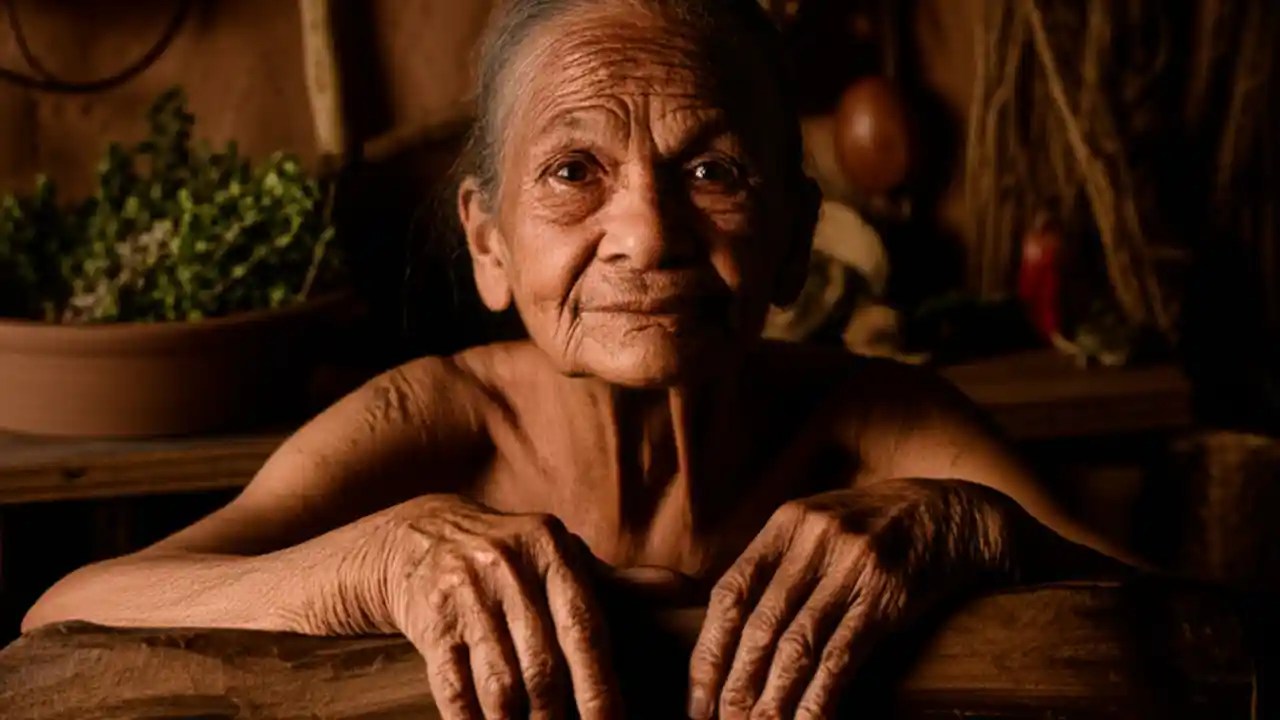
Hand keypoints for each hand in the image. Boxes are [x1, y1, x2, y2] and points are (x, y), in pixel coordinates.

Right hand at [376, 495, 619, 719]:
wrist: (422, 534)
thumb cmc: (512, 555)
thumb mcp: (563, 554)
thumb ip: (622, 582)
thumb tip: (687, 591)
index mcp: (551, 552)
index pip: (584, 630)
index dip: (600, 687)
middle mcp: (509, 570)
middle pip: (543, 668)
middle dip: (559, 719)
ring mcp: (466, 597)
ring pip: (501, 686)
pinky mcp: (432, 623)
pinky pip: (455, 689)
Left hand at [687, 479, 1021, 718]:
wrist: (954, 513)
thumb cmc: (878, 527)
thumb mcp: (820, 525)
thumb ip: (779, 564)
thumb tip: (730, 631)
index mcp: (786, 523)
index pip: (730, 593)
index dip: (709, 652)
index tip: (698, 699)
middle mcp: (813, 540)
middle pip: (759, 626)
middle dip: (737, 687)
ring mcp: (851, 567)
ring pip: (797, 646)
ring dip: (773, 700)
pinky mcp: (888, 596)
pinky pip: (842, 657)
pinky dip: (819, 698)